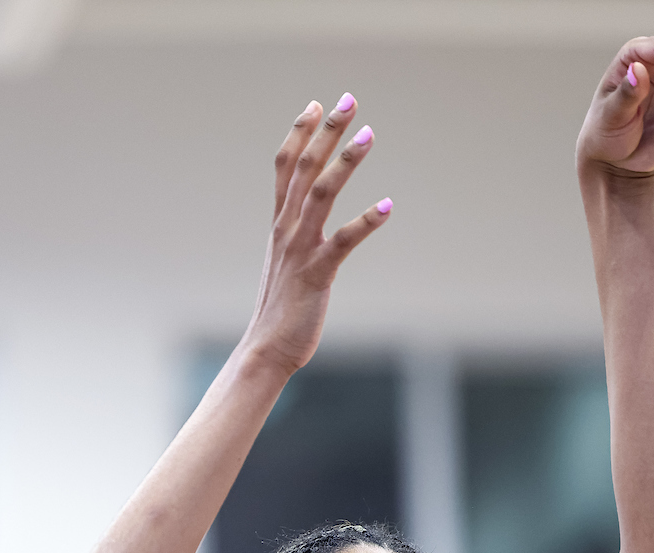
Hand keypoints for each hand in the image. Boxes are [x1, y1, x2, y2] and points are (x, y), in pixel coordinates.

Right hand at [239, 94, 391, 376]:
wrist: (266, 350)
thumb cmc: (281, 313)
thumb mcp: (286, 267)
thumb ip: (296, 242)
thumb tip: (308, 229)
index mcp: (279, 227)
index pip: (285, 168)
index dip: (300, 133)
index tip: (317, 104)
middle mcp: (286, 231)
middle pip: (305, 168)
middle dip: (327, 132)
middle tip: (349, 99)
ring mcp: (300, 251)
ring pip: (321, 194)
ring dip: (346, 162)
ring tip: (370, 134)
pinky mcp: (317, 274)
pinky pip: (343, 242)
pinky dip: (365, 222)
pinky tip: (386, 205)